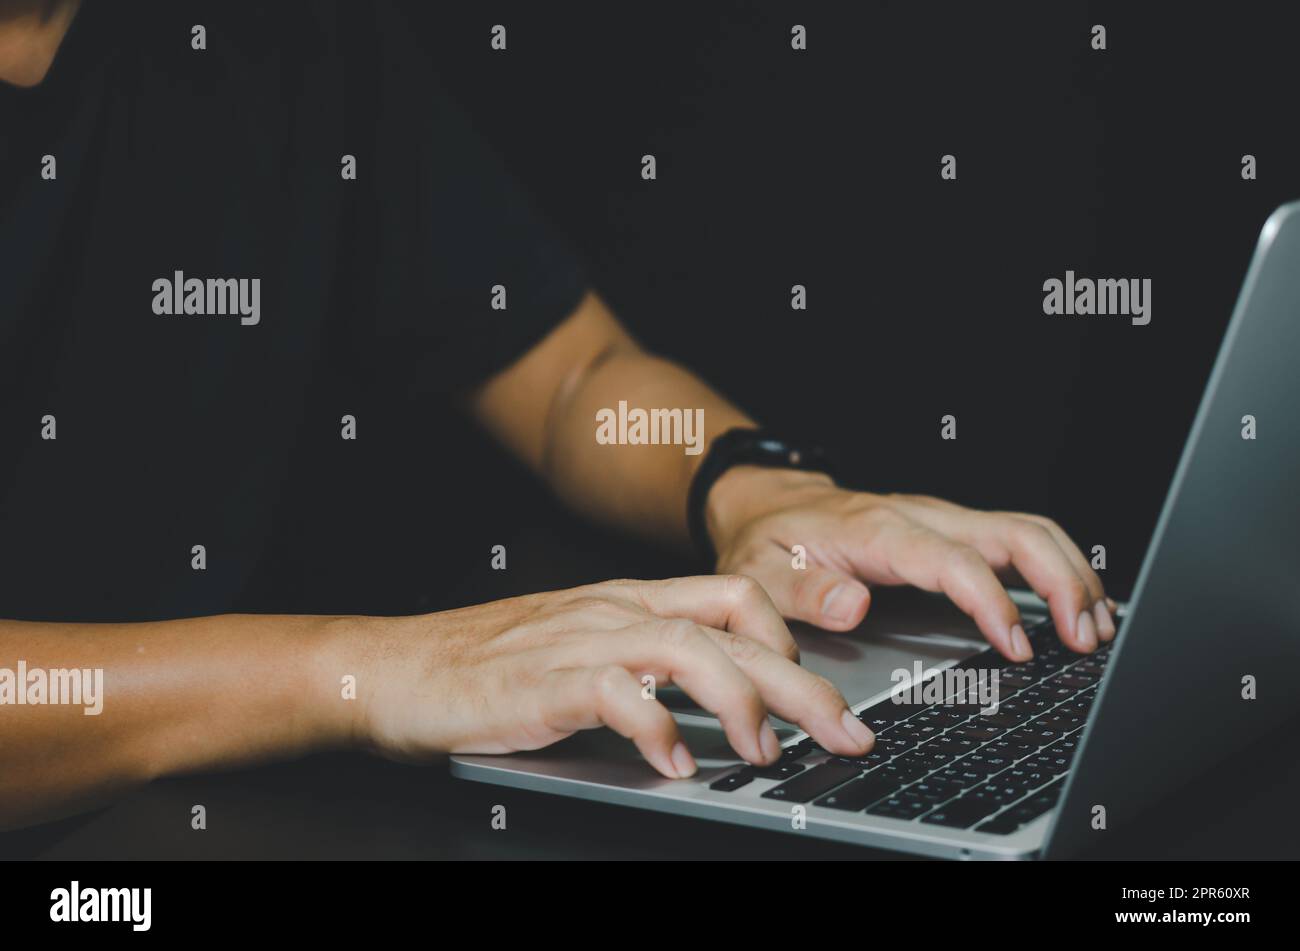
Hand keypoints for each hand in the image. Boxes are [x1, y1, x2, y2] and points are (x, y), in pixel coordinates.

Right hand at [337, 577, 875, 778]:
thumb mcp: (578, 650)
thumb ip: (640, 667)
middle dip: (805, 684)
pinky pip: (622, 696)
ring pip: (693, 650)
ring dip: (743, 703)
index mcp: (628, 602)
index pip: (734, 595)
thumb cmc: (487, 667)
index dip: (788, 637)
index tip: (814, 686)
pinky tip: (675, 763)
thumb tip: (702, 710)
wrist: (399, 668)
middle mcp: (616, 612)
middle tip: (847, 733)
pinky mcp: (548, 681)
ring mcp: (583, 641)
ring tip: (764, 752)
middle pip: (735, 630)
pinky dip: (659, 730)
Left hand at [706, 466, 1116, 659]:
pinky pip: (1019, 542)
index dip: (992, 602)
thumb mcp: (763, 571)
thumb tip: (851, 607)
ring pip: (1028, 532)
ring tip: (1097, 628)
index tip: (1020, 646)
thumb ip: (802, 592)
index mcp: (880, 531)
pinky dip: (1059, 569)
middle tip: (1085, 638)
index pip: (953, 561)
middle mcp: (921, 517)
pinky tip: (1080, 605)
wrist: (770, 504)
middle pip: (1014, 533)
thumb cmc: (770, 541)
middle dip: (1061, 582)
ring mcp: (943, 521)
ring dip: (1072, 576)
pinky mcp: (954, 531)